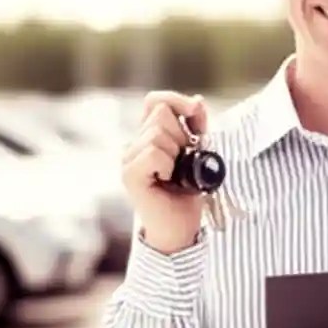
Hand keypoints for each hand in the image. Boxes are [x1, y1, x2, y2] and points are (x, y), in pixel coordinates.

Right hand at [121, 90, 208, 253]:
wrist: (181, 227)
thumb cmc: (189, 192)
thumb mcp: (199, 151)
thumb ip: (197, 125)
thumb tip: (197, 100)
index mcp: (148, 135)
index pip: (155, 100)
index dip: (176, 101)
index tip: (196, 113)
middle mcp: (134, 144)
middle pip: (161, 114)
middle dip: (182, 135)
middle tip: (183, 161)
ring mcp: (128, 158)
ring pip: (158, 133)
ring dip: (176, 154)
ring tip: (175, 174)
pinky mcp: (129, 174)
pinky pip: (154, 153)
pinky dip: (168, 165)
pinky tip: (167, 179)